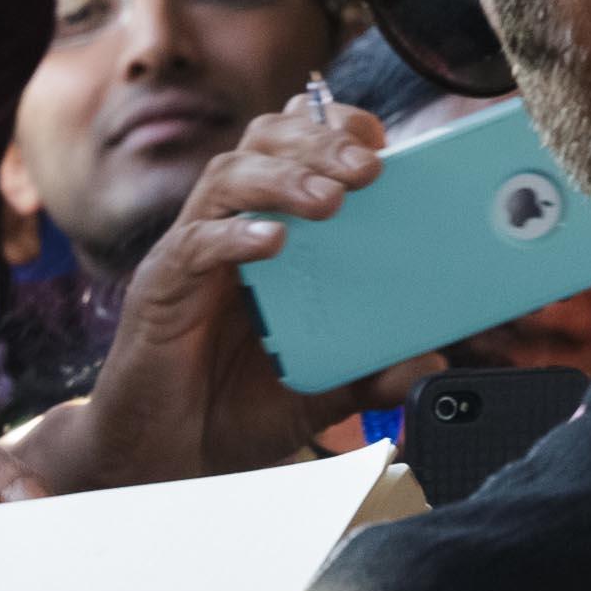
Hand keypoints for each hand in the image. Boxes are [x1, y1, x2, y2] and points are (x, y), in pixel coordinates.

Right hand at [41, 95, 424, 489]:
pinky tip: (270, 243)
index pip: (298, 149)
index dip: (336, 131)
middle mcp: (229, 229)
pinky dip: (233, 236)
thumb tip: (430, 359)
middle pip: (265, 143)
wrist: (165, 459)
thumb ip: (370, 374)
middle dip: (319, 141)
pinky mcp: (160, 288)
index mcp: (270, 235)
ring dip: (283, 178)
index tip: (382, 144)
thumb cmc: (233, 411)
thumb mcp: (319, 392)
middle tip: (369, 169)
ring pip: (228, 177)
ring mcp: (192, 255)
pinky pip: (193, 244)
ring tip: (330, 200)